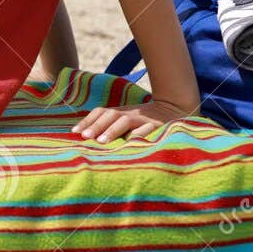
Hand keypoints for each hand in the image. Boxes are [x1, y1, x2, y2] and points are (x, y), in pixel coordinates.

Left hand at [72, 98, 194, 143]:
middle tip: (85, 137)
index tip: (76, 133)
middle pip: (111, 115)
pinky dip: (138, 134)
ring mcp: (145, 118)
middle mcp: (131, 112)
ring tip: (101, 141)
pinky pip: (147, 129)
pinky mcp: (159, 125)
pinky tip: (129, 142)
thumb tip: (85, 136)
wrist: (175, 109)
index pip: (101, 112)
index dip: (88, 121)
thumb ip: (110, 126)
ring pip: (126, 120)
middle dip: (96, 125)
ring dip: (112, 130)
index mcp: (121, 111)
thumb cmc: (144, 122)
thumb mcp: (126, 121)